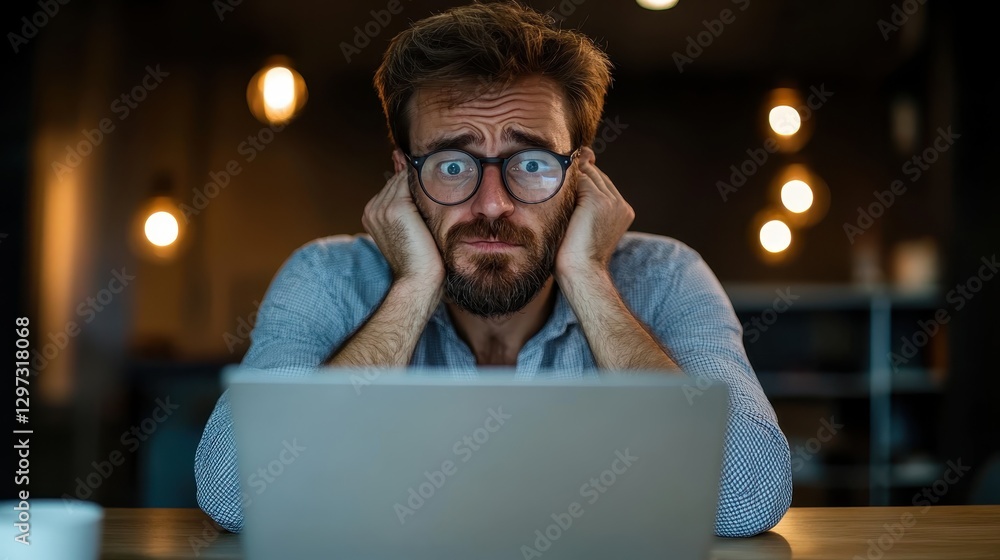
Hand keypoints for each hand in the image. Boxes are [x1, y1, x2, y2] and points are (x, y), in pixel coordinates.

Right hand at [362, 169, 444, 285]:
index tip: (429, 178)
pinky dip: (426, 182)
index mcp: (372, 214)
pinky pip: (411, 182)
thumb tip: (418, 186)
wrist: (418, 279)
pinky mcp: (396, 207)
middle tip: (438, 176)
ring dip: (423, 179)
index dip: (411, 182)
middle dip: (417, 178)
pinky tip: (440, 186)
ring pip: (404, 179)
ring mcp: (381, 208)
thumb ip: (409, 208)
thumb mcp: (410, 229)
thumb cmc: (420, 258)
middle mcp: (372, 209)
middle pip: (397, 180)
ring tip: (441, 183)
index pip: (392, 186)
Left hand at [555, 147, 634, 278]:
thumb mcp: (583, 228)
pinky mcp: (598, 201)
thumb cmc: (575, 257)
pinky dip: (565, 180)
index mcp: (622, 212)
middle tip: (552, 171)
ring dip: (569, 175)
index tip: (562, 178)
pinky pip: (580, 179)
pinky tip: (550, 185)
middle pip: (596, 175)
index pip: (601, 183)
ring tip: (548, 176)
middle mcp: (621, 204)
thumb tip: (566, 189)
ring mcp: (612, 202)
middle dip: (576, 172)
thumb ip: (581, 208)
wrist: (580, 272)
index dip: (582, 179)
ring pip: (588, 174)